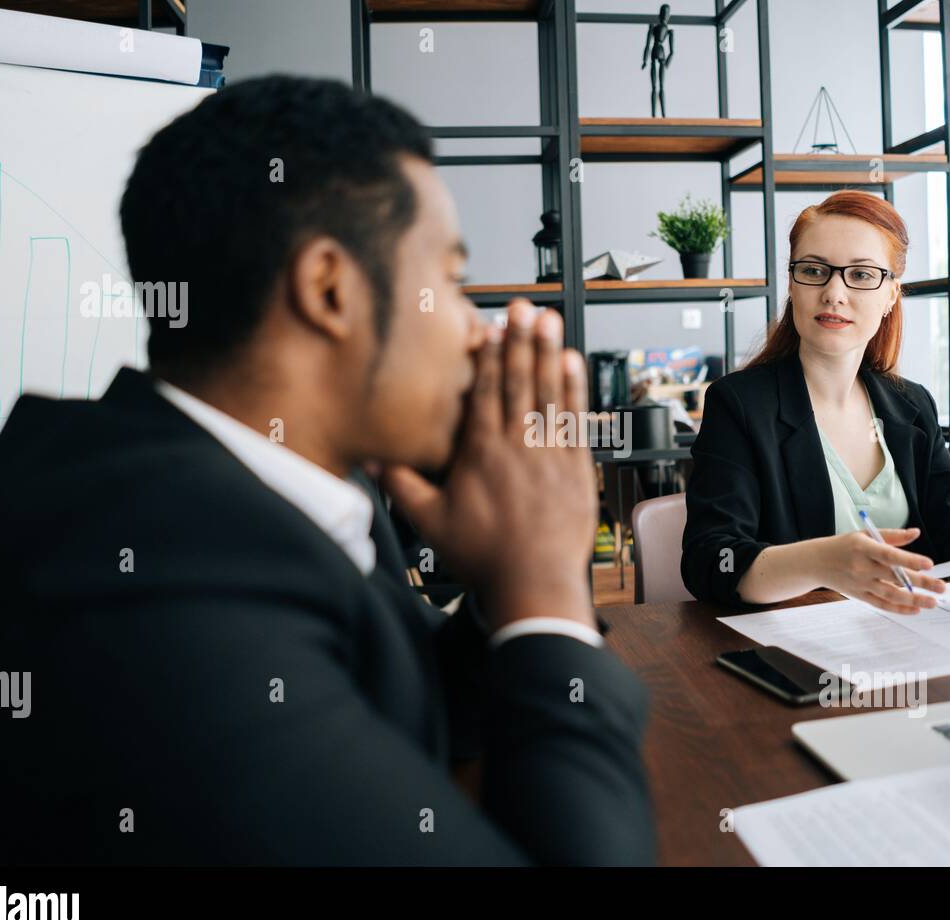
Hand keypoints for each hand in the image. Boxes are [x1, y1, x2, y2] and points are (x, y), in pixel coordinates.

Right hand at [383, 300, 596, 631]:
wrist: (534, 583)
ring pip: (549, 391)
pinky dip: (574, 386)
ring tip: (548, 318)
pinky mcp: (575, 467)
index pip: (485, 392)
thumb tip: (374, 460)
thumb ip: (402, 486)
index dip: (489, 356)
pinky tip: (572, 362)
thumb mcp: (431, 523)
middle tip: (523, 306)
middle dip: (520, 340)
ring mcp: (550, 453)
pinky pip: (575, 416)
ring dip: (548, 352)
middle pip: (519, 381)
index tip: (490, 327)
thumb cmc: (485, 557)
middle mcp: (518, 445)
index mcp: (482, 453)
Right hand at [814, 528, 946, 613]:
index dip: (909, 560)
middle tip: (942, 586)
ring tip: (932, 601)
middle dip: (920, 583)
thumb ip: (892, 535)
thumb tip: (916, 533)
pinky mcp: (859, 595)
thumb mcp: (864, 534)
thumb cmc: (844, 546)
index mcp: (863, 547)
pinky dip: (899, 608)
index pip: (889, 555)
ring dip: (914, 600)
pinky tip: (915, 609)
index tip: (929, 564)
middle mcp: (862, 567)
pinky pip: (882, 604)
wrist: (816, 562)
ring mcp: (860, 584)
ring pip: (890, 595)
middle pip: (895, 577)